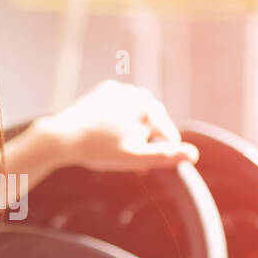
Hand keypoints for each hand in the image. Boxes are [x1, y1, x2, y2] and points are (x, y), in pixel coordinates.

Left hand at [31, 80, 198, 172]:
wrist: (63, 136)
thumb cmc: (99, 150)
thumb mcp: (135, 158)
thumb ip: (165, 156)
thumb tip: (194, 155)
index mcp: (151, 109)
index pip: (168, 138)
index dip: (156, 155)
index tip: (139, 167)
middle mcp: (140, 94)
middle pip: (152, 126)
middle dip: (143, 141)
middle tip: (121, 154)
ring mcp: (122, 90)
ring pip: (136, 116)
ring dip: (130, 130)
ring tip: (111, 143)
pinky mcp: (106, 90)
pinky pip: (120, 109)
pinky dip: (116, 119)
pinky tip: (103, 130)